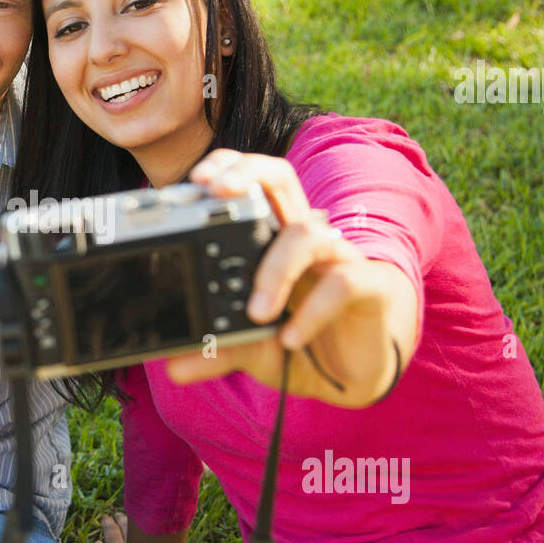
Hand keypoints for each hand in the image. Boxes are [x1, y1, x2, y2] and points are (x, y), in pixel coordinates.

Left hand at [163, 149, 416, 406]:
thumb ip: (217, 351)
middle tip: (217, 193)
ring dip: (275, 270)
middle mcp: (304, 239)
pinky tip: (291, 338)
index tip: (196, 181)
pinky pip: (343, 282)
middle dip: (247, 174)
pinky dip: (313, 311)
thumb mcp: (253, 350)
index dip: (227, 168)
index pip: (251, 184)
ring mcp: (338, 258)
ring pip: (307, 234)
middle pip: (280, 177)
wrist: (356, 374)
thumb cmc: (304, 342)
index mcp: (271, 241)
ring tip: (256, 313)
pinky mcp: (369, 285)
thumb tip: (174, 367)